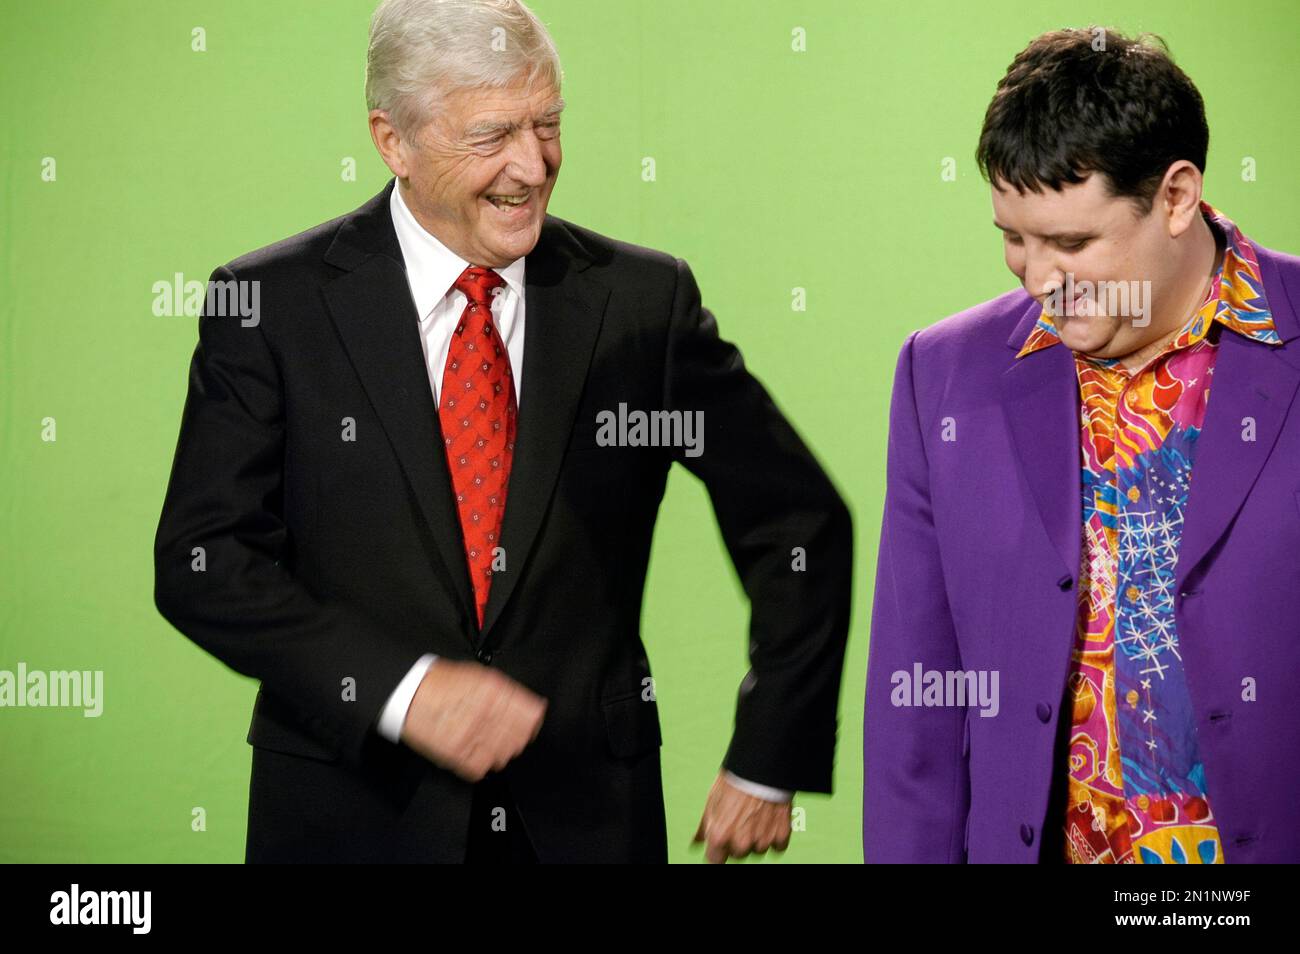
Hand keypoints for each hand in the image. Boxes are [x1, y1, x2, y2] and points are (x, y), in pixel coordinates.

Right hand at [400, 657, 546, 781]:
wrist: (410, 693)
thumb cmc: (441, 683)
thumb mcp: (479, 676)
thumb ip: (506, 692)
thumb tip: (530, 706)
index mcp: (494, 691)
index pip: (530, 716)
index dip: (532, 723)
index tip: (530, 726)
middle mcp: (486, 712)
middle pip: (519, 738)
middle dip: (515, 738)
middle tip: (504, 735)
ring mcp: (471, 734)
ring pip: (503, 755)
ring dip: (498, 752)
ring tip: (486, 743)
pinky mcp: (455, 752)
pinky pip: (480, 768)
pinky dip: (480, 765)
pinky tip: (474, 754)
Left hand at [692, 771, 792, 862]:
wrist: (761, 768)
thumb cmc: (734, 782)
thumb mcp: (712, 802)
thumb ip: (704, 827)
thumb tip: (696, 842)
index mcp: (719, 836)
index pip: (715, 860)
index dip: (718, 848)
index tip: (723, 838)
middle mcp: (740, 844)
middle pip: (737, 854)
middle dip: (739, 841)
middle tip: (742, 818)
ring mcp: (762, 842)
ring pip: (758, 849)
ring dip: (757, 837)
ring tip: (757, 814)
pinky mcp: (781, 837)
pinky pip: (777, 845)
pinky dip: (775, 835)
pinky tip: (770, 817)